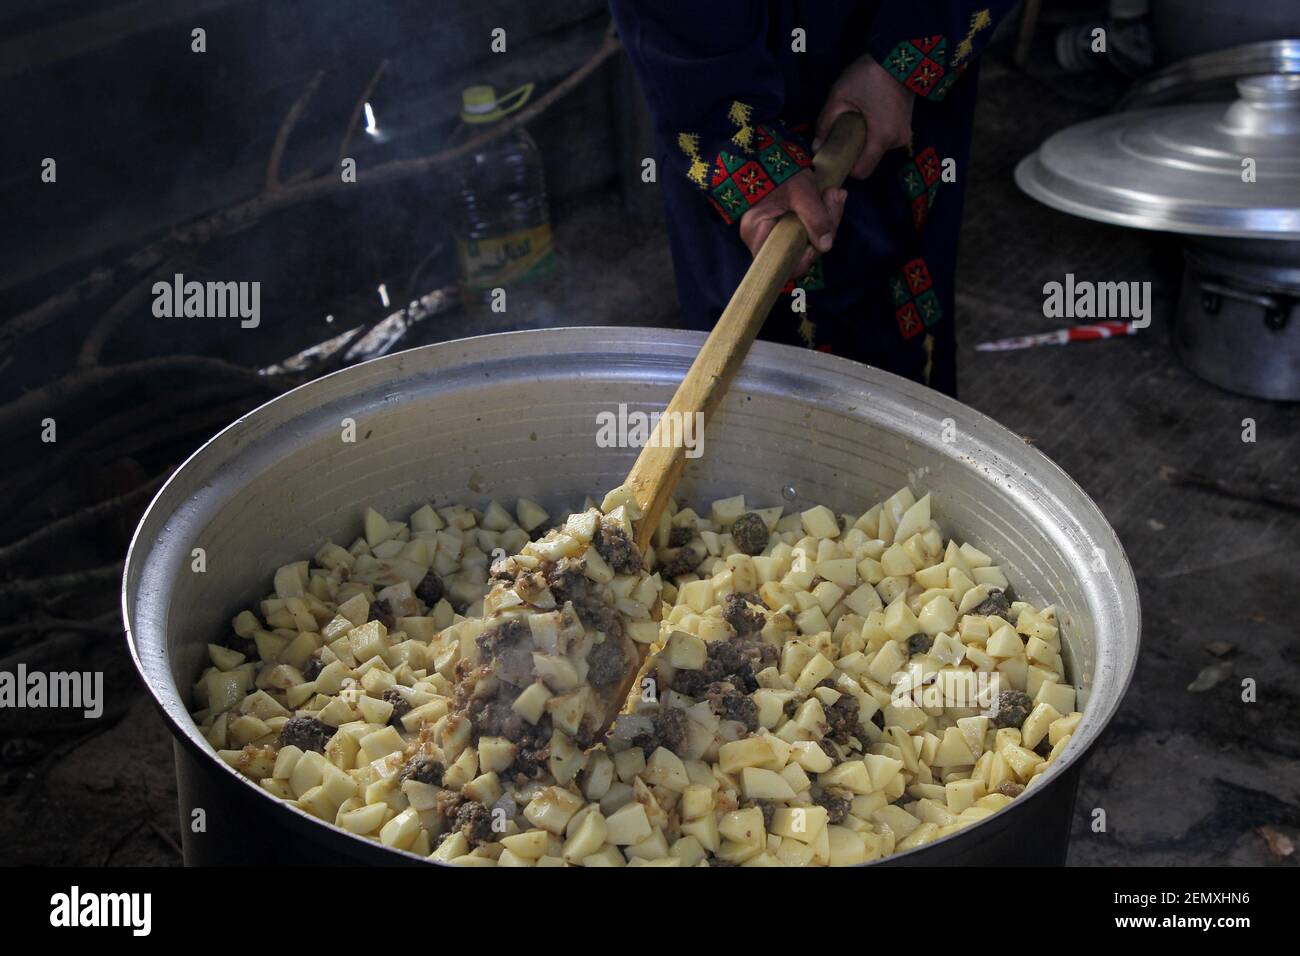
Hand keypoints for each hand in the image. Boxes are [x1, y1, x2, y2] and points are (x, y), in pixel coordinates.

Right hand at [738, 169, 847, 279]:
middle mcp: (760, 240)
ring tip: (834, 194)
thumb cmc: (779, 171)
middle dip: (823, 230)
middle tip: (835, 199)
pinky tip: (828, 199)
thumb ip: (815, 219)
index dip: (805, 258)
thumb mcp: (801, 192)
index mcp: (757, 234)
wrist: (768, 152)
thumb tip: (826, 246)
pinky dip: (818, 219)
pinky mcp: (781, 226)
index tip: (820, 239)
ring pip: (803, 242)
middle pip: (797, 252)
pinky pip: (803, 232)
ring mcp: (770, 234)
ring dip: (825, 222)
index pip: (782, 264)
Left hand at [815, 54, 914, 179]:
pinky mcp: (906, 125)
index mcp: (882, 138)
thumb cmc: (869, 75)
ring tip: (855, 121)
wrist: (899, 54)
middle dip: (854, 152)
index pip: (862, 172)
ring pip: (877, 149)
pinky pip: (885, 139)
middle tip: (842, 133)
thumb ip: (825, 123)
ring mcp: (905, 133)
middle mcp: (897, 141)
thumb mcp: (839, 96)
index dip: (846, 167)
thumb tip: (816, 146)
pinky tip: (867, 117)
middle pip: (869, 160)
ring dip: (864, 141)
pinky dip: (874, 134)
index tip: (835, 156)